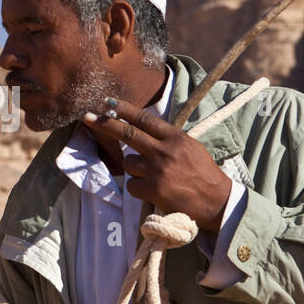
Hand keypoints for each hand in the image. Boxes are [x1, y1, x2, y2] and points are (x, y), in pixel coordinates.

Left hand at [83, 97, 231, 234]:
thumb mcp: (190, 147)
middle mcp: (164, 151)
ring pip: (128, 163)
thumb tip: (143, 130)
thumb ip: (168, 138)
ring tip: (155, 177)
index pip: (145, 119)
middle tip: (87, 116)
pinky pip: (132, 185)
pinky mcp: (153, 190)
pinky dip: (138, 188)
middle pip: (128, 134)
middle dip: (105, 124)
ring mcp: (157, 171)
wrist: (216, 202)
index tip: (108, 102)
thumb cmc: (203, 174)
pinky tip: (153, 191)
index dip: (124, 110)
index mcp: (175, 138)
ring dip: (135, 169)